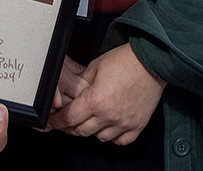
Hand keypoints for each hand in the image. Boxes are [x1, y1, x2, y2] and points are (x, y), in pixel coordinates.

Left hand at [46, 44, 164, 144]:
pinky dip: (112, 136)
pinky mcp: (137, 125)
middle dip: (71, 127)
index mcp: (95, 100)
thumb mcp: (95, 67)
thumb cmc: (125, 61)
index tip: (52, 122)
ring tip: (90, 120)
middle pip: (82, 131)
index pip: (69, 118)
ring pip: (100, 138)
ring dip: (92, 131)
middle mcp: (109, 115)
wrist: (151, 62)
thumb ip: (81, 84)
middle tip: (68, 122)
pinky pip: (120, 140)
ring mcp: (124, 123)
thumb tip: (72, 94)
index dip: (57, 121)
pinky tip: (109, 126)